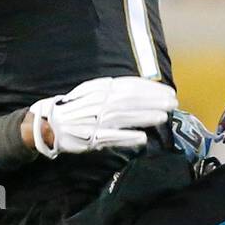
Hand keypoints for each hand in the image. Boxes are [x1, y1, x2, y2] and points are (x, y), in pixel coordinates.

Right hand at [27, 76, 177, 159]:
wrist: (51, 123)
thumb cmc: (77, 107)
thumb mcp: (94, 91)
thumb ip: (115, 90)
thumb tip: (141, 89)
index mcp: (101, 88)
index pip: (130, 86)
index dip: (151, 89)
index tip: (168, 91)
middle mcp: (100, 102)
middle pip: (132, 99)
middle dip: (154, 101)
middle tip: (173, 103)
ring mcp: (96, 120)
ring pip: (125, 116)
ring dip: (145, 117)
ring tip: (163, 117)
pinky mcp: (92, 137)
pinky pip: (111, 137)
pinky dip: (127, 137)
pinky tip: (142, 138)